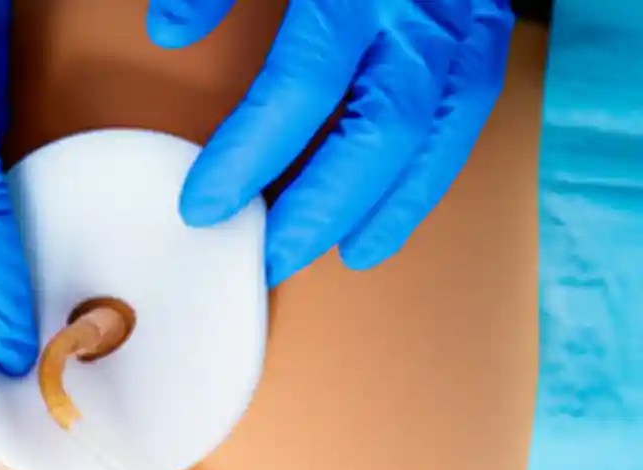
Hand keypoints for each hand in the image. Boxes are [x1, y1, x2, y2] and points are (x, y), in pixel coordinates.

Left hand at [147, 0, 515, 284]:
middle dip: (323, 208)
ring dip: (386, 208)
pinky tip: (389, 216)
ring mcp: (463, 27)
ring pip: (435, 139)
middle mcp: (418, 15)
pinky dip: (427, 178)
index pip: (299, 87)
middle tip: (270, 258)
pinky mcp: (487, 36)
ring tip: (339, 257)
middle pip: (379, 132)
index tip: (203, 207)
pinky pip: (464, 122)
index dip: (250, 155)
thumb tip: (169, 34)